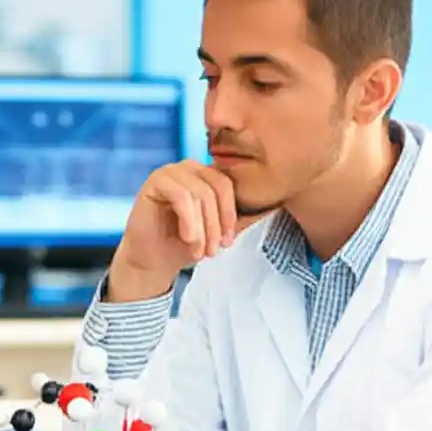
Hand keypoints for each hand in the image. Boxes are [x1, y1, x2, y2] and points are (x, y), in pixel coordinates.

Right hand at [108, 161, 261, 301]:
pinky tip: (188, 239)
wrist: (153, 262)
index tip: (228, 242)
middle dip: (217, 224)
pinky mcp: (154, 182)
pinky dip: (188, 221)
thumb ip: (243, 217)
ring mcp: (170, 172)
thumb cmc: (184, 245)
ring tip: (199, 250)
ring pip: (199, 194)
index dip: (231, 214)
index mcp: (204, 176)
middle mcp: (188, 168)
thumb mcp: (220, 232)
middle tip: (214, 250)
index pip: (228, 185)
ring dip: (203, 228)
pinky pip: (180, 195)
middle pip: (215, 188)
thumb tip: (278, 203)